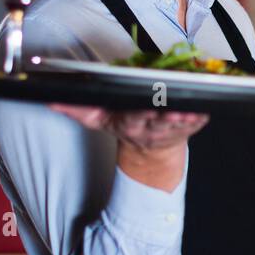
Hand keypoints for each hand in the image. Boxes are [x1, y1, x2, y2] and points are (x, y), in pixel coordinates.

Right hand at [50, 104, 208, 190]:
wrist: (151, 153)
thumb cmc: (127, 126)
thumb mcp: (100, 118)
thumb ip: (78, 109)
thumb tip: (50, 100)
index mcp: (130, 122)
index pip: (134, 116)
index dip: (141, 113)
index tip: (148, 108)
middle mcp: (151, 126)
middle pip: (160, 119)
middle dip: (167, 116)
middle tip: (174, 110)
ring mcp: (172, 129)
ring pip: (181, 123)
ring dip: (187, 118)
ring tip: (192, 111)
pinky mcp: (190, 128)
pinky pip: (198, 122)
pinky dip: (202, 117)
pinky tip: (204, 111)